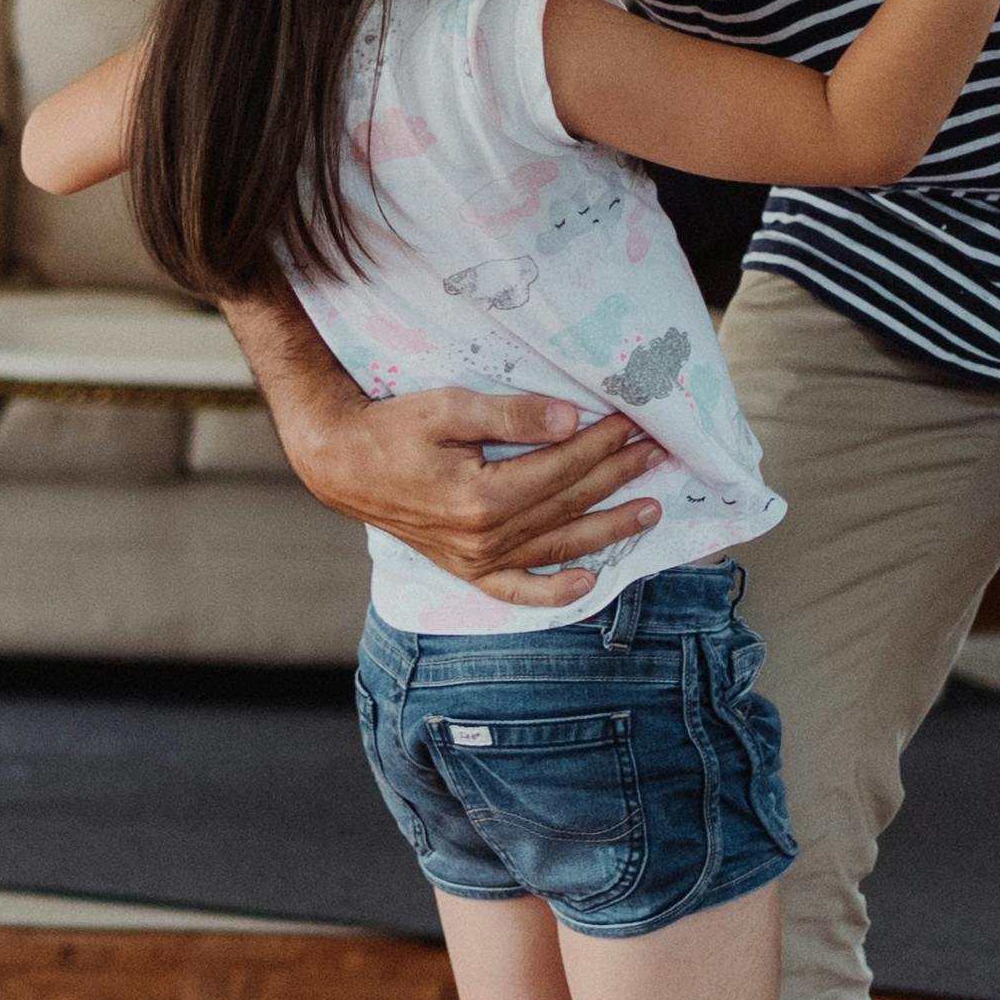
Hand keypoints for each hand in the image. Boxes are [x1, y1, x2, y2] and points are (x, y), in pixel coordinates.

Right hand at [264, 371, 664, 606]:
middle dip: (618, 475)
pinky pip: (517, 591)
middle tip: (657, 453)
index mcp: (483, 497)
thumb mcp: (449, 406)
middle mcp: (484, 538)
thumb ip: (512, 416)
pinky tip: (589, 582)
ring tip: (651, 510)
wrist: (342, 464)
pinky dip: (554, 593)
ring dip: (609, 529)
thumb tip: (571, 421)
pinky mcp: (465, 569)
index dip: (603, 443)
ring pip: (558, 547)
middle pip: (568, 504)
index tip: (634, 422)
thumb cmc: (392, 429)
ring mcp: (476, 560)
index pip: (563, 468)